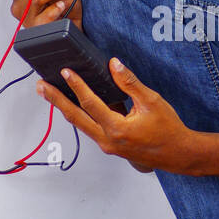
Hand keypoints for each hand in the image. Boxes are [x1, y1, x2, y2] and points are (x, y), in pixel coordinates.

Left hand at [36, 58, 198, 174]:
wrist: (177, 153)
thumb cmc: (168, 129)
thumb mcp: (151, 101)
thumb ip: (130, 83)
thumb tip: (114, 65)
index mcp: (117, 129)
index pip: (90, 104)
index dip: (77, 86)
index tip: (65, 72)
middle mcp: (107, 140)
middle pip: (75, 117)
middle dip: (56, 100)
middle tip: (41, 87)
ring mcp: (107, 145)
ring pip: (80, 124)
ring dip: (65, 108)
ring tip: (51, 94)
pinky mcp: (110, 145)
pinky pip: (90, 128)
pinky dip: (80, 115)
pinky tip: (75, 104)